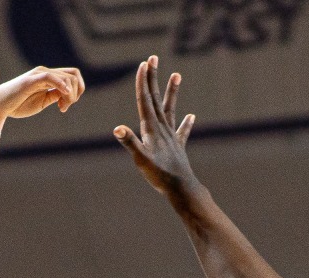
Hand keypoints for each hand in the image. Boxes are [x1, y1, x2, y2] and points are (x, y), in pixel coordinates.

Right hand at [0, 65, 83, 128]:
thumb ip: (54, 96)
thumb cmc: (17, 104)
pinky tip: (63, 96)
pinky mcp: (32, 80)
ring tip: (60, 107)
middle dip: (75, 94)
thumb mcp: (41, 102)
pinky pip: (51, 78)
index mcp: (48, 78)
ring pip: (66, 77)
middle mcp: (45, 72)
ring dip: (69, 95)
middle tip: (63, 107)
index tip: (64, 106)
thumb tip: (68, 94)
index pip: (72, 76)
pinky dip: (61, 85)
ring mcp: (38, 74)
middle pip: (74, 75)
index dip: (76, 91)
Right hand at [114, 57, 197, 196]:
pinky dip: (186, 124)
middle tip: (153, 58)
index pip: (145, 100)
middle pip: (156, 98)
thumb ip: (130, 143)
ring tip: (177, 75)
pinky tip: (191, 116)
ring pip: (170, 109)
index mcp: (151, 128)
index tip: (143, 64)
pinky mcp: (177, 146)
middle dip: (153, 78)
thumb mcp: (140, 159)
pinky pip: (182, 131)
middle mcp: (162, 127)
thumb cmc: (159, 174)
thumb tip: (117, 128)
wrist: (181, 188)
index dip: (143, 82)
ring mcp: (171, 136)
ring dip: (172, 92)